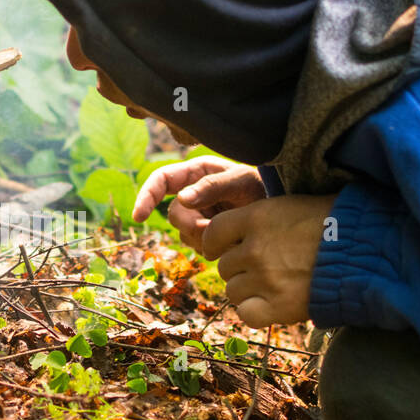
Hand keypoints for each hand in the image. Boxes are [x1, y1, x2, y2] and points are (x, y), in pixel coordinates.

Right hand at [132, 157, 264, 254]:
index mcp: (195, 172)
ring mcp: (199, 214)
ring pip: (184, 234)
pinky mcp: (206, 232)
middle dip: (191, 225)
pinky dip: (210, 247)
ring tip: (230, 231)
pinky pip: (197, 245)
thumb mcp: (242, 180)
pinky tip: (228, 240)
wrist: (280, 206)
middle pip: (175, 215)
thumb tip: (182, 199)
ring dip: (204, 238)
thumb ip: (213, 186)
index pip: (161, 181)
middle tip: (215, 228)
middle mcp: (192, 193)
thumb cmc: (263, 184)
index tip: (139, 217)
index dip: (146, 197)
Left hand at [201, 195, 337, 326]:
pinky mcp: (279, 306)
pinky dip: (254, 311)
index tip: (221, 249)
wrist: (366, 249)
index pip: (213, 233)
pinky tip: (270, 304)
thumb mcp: (288, 207)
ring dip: (248, 290)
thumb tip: (225, 240)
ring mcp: (266, 279)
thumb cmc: (330, 223)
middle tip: (266, 267)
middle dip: (239, 268)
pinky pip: (246, 314)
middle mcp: (255, 249)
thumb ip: (254, 221)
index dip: (215, 243)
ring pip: (233, 291)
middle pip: (224, 266)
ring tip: (274, 284)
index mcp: (255, 218)